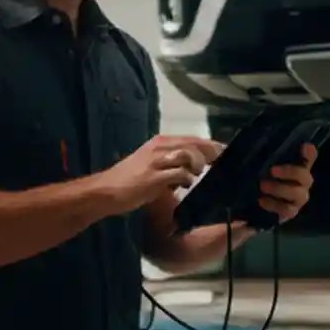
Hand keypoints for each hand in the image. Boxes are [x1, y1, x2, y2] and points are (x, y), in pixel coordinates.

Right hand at [100, 135, 223, 213]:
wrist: (106, 191)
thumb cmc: (128, 180)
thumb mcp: (150, 164)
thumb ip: (170, 163)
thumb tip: (191, 169)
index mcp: (159, 142)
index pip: (191, 138)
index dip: (210, 145)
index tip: (223, 152)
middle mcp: (159, 147)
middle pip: (193, 143)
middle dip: (210, 152)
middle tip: (219, 162)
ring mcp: (156, 161)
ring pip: (188, 154)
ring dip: (197, 164)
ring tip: (195, 173)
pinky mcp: (154, 177)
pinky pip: (179, 174)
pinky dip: (186, 179)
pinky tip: (184, 185)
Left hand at [258, 143, 317, 223]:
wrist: (253, 203)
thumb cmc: (263, 179)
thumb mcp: (265, 166)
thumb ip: (276, 155)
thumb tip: (297, 146)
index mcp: (298, 169)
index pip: (308, 160)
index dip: (309, 155)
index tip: (305, 146)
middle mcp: (302, 184)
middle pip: (305, 177)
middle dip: (289, 172)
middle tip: (271, 170)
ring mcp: (298, 200)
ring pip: (297, 194)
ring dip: (280, 189)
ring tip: (262, 185)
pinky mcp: (290, 213)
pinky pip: (286, 210)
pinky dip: (274, 204)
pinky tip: (261, 201)